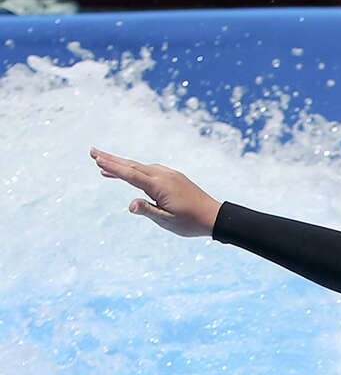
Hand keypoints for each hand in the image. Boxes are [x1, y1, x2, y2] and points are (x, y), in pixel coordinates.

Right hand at [90, 148, 220, 236]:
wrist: (214, 216)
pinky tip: (129, 173)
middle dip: (111, 159)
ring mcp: (168, 174)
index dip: (112, 167)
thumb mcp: (168, 221)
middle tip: (92, 152)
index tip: (97, 160)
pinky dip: (135, 170)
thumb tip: (130, 205)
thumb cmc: (190, 222)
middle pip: (132, 166)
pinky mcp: (173, 177)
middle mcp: (163, 175)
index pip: (131, 175)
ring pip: (140, 167)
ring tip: (103, 164)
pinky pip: (149, 170)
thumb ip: (148, 211)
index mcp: (159, 185)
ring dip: (121, 165)